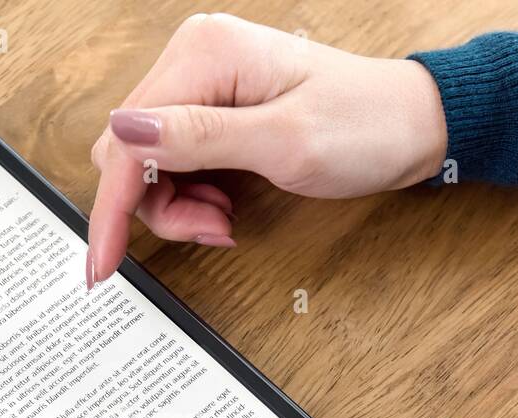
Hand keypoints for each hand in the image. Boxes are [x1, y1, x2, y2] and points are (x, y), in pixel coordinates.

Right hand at [86, 13, 447, 286]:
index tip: (104, 261)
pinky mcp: (214, 108)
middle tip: (214, 229)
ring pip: (149, 164)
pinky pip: (176, 162)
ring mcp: (203, 84)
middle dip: (159, 206)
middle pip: (129, 152)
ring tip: (227, 220)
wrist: (413, 124)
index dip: (114, 206)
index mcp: (205, 54)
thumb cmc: (366, 126)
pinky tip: (227, 205)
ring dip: (179, 206)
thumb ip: (199, 138)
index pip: (128, 139)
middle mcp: (195, 60)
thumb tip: (125, 133)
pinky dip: (193, 196)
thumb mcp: (283, 142)